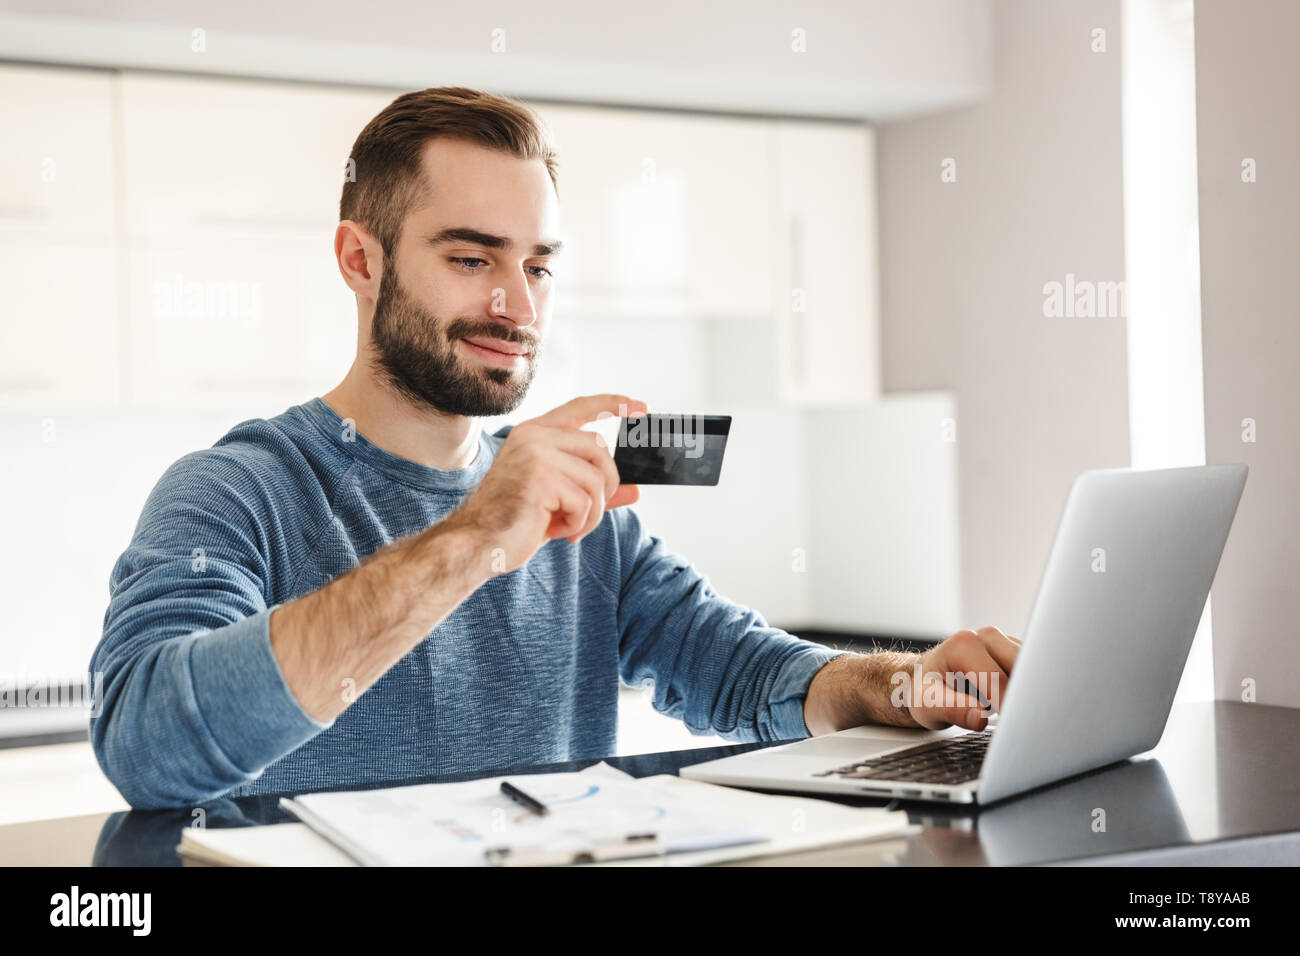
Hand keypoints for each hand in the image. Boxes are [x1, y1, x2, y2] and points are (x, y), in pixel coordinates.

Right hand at [444, 394, 645, 575]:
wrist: (477, 545)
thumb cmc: (515, 523)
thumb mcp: (562, 502)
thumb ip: (595, 491)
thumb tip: (636, 490)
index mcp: (534, 434)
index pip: (580, 407)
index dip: (612, 404)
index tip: (640, 406)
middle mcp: (534, 436)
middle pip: (599, 449)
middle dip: (606, 486)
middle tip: (586, 515)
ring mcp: (535, 453)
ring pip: (597, 478)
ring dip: (591, 512)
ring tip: (568, 526)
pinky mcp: (539, 476)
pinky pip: (585, 500)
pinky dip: (579, 523)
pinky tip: (555, 530)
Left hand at [900, 626, 1020, 730]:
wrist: (924, 679)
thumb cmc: (925, 691)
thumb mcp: (928, 704)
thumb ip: (953, 710)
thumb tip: (979, 718)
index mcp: (965, 644)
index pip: (1000, 682)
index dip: (1006, 709)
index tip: (1009, 726)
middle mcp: (987, 635)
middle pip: (1022, 674)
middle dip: (1017, 700)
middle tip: (1003, 719)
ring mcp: (1002, 640)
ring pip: (1031, 673)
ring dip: (1021, 693)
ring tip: (997, 705)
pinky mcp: (1013, 650)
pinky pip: (1031, 673)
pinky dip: (1024, 689)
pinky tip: (1006, 698)